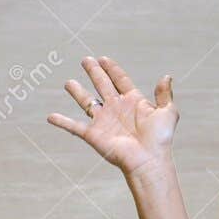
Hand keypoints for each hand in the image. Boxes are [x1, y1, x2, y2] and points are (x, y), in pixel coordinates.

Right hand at [46, 56, 176, 176]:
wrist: (148, 160)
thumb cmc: (160, 139)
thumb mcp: (168, 112)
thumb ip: (165, 95)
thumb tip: (166, 76)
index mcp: (133, 101)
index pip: (120, 80)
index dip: (112, 69)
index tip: (103, 58)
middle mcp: (116, 108)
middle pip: (102, 85)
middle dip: (94, 72)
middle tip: (85, 60)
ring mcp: (104, 121)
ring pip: (87, 102)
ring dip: (77, 92)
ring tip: (68, 83)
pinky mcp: (93, 134)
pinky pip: (74, 126)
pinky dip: (62, 122)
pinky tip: (50, 117)